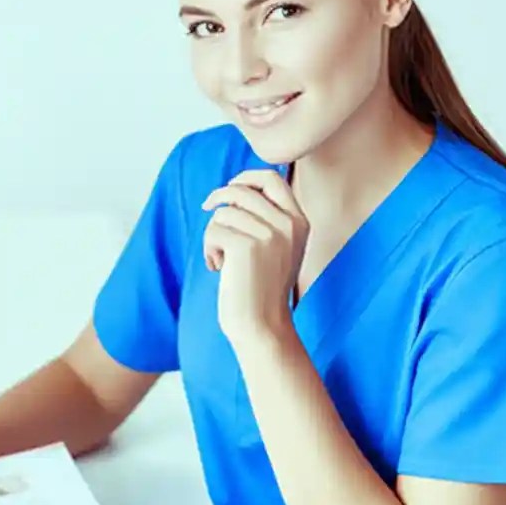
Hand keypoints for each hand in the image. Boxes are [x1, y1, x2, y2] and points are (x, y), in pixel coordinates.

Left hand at [201, 169, 308, 342]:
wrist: (262, 326)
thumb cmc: (261, 290)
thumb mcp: (275, 249)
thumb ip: (264, 219)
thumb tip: (230, 190)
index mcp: (299, 222)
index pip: (271, 179)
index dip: (245, 178)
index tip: (228, 187)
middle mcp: (288, 224)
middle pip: (241, 191)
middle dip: (218, 200)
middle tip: (206, 208)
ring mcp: (270, 234)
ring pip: (223, 213)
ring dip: (213, 234)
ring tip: (220, 259)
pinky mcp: (247, 246)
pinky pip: (213, 230)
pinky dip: (209, 249)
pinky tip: (218, 268)